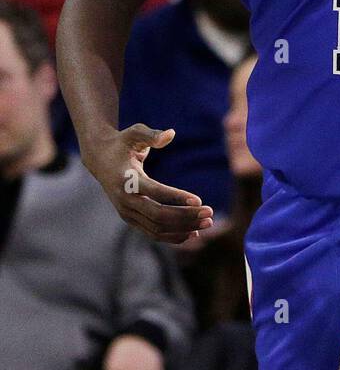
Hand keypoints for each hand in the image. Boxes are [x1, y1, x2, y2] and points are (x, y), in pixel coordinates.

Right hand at [84, 123, 212, 244]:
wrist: (100, 159)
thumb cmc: (122, 143)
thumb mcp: (134, 133)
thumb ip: (151, 134)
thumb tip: (171, 134)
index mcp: (126, 180)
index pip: (154, 193)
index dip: (177, 197)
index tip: (199, 201)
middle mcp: (125, 201)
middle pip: (158, 216)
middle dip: (186, 217)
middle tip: (210, 213)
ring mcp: (126, 213)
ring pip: (157, 229)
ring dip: (184, 228)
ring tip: (208, 223)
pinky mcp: (130, 219)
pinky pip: (153, 233)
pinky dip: (173, 236)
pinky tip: (193, 233)